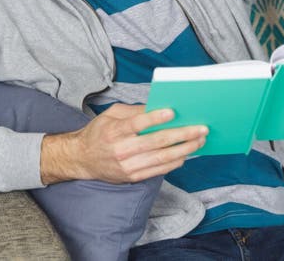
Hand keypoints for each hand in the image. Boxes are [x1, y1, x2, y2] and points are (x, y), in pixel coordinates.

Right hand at [41, 103, 207, 184]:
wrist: (82, 159)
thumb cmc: (99, 132)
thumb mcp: (111, 114)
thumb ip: (133, 111)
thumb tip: (157, 107)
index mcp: (114, 130)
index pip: (137, 123)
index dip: (155, 118)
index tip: (173, 112)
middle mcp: (121, 149)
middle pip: (156, 142)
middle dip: (182, 135)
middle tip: (201, 128)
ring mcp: (128, 166)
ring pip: (161, 159)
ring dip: (184, 150)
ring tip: (200, 141)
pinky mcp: (132, 177)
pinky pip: (158, 170)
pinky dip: (174, 163)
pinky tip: (186, 154)